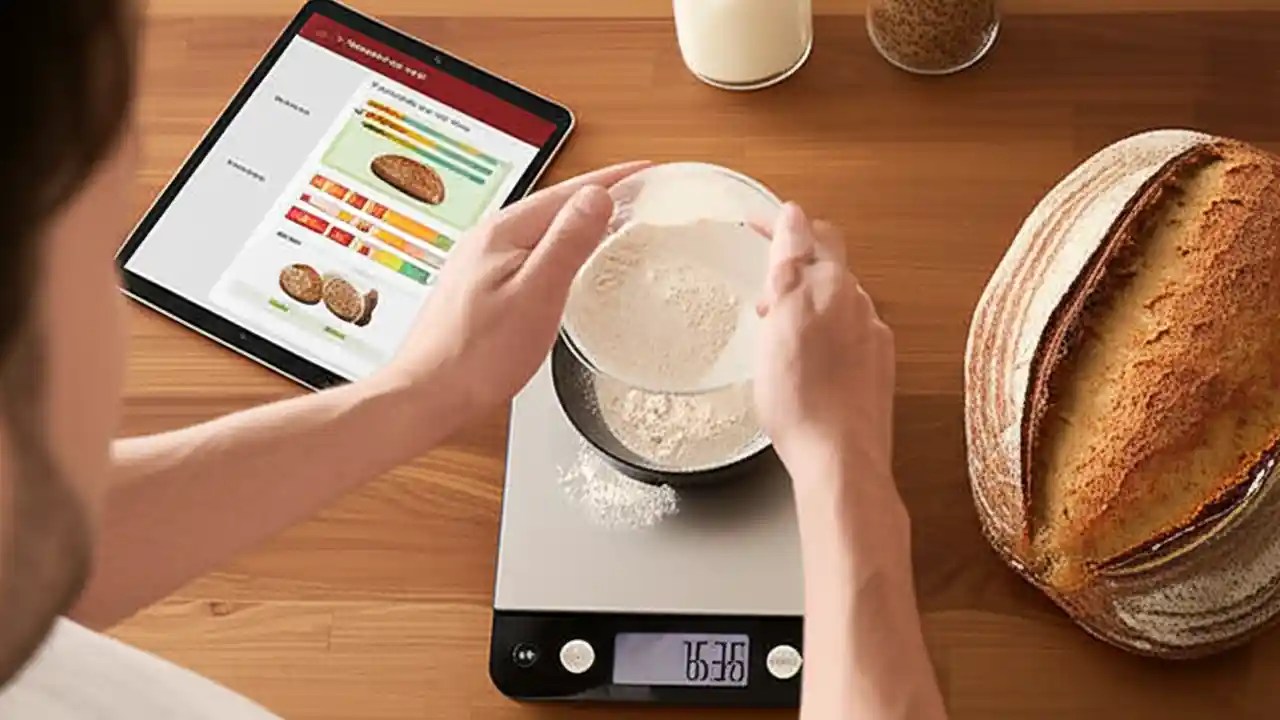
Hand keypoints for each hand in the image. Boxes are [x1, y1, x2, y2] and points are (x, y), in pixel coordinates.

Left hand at [381, 162, 647, 421]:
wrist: (428, 393)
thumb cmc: (477, 354)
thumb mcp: (535, 295)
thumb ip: (567, 243)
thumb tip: (597, 197)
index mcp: (503, 233)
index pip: (567, 192)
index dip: (611, 180)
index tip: (644, 171)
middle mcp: (489, 239)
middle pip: (554, 205)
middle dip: (597, 196)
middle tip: (638, 194)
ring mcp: (482, 262)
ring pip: (542, 230)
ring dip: (578, 222)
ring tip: (612, 222)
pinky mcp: (481, 286)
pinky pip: (530, 253)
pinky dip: (560, 249)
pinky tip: (569, 265)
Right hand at [753, 204, 895, 479]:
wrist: (839, 457)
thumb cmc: (801, 396)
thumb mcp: (780, 317)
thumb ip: (789, 260)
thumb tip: (793, 215)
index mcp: (832, 285)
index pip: (808, 233)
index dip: (779, 223)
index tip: (755, 222)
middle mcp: (859, 305)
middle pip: (827, 265)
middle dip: (795, 265)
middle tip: (765, 282)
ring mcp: (871, 338)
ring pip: (837, 302)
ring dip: (809, 301)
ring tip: (780, 327)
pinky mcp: (876, 369)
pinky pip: (848, 334)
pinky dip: (825, 332)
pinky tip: (809, 358)